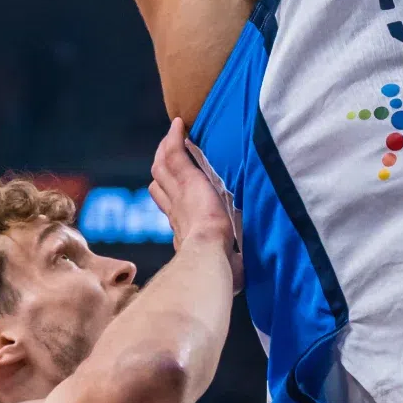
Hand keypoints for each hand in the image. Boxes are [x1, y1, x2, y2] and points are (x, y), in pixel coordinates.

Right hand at [149, 120, 240, 283]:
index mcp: (186, 231)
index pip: (172, 209)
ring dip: (166, 150)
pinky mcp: (187, 180)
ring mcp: (179, 194)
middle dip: (162, 171)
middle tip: (166, 157)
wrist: (211, 259)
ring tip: (172, 137)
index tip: (169, 190)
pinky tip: (179, 124)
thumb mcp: (226, 269)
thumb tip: (240, 278)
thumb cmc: (220, 273)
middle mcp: (177, 211)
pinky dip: (174, 138)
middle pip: (162, 183)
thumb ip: (230, 268)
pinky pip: (175, 153)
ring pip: (164, 166)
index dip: (168, 198)